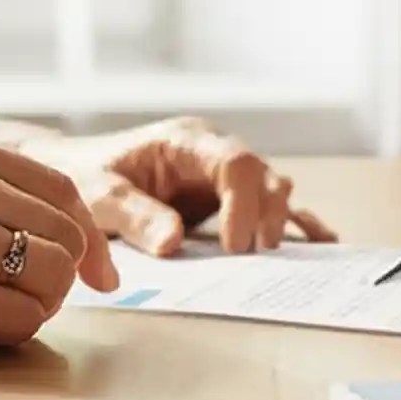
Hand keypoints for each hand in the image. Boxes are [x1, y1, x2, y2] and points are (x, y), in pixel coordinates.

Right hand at [0, 127, 115, 348]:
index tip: (100, 275)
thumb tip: (67, 239)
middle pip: (66, 237)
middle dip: (54, 277)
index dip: (89, 240)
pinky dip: (9, 332)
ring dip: (32, 305)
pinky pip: (24, 318)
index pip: (62, 190)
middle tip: (15, 298)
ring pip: (53, 276)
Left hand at [17, 116, 335, 255]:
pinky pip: (272, 207)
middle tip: (255, 257)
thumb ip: (134, 215)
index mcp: (188, 141)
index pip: (236, 163)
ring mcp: (226, 176)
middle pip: (263, 177)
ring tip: (281, 258)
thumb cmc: (85, 174)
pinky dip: (296, 223)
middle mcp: (216, 153)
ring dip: (282, 221)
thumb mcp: (97, 194)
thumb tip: (174, 244)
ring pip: (273, 190)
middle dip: (268, 217)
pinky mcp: (229, 199)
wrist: (77, 170)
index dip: (243, 204)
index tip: (234, 246)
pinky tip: (323, 242)